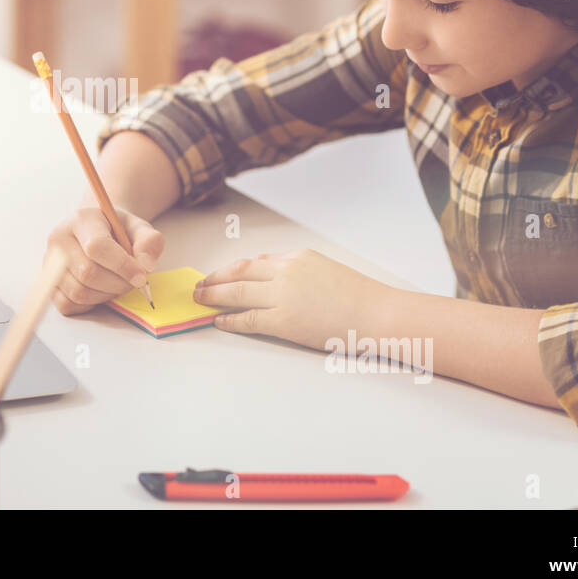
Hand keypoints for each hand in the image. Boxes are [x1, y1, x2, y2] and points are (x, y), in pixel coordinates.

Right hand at [45, 207, 164, 315]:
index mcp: (82, 219)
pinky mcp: (49, 282)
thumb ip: (149, 242)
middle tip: (132, 281)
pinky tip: (100, 291)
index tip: (142, 277)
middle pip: (88, 272)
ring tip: (117, 283)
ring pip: (79, 292)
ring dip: (106, 295)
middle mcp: (59, 239)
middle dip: (117, 284)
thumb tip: (145, 266)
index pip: (97, 246)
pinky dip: (89, 304)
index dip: (122, 265)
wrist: (98, 231)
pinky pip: (67, 304)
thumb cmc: (119, 231)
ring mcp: (49, 262)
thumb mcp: (139, 228)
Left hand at [193, 248, 387, 347]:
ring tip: (199, 299)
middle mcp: (286, 271)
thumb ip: (297, 270)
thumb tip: (271, 273)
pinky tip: (219, 320)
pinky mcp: (283, 320)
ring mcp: (283, 295)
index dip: (233, 269)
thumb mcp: (325, 270)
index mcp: (297, 257)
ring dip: (214, 295)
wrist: (378, 314)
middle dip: (215, 278)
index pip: (256, 261)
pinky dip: (229, 319)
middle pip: (239, 272)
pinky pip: (247, 318)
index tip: (221, 275)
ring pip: (237, 292)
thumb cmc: (358, 296)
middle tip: (199, 285)